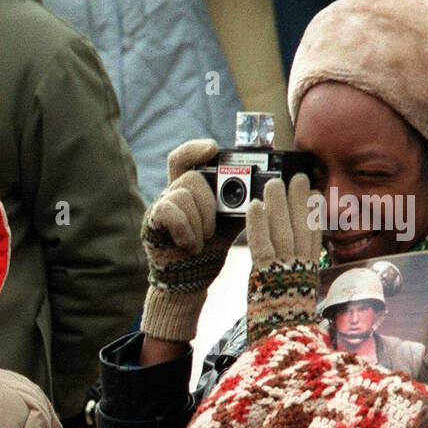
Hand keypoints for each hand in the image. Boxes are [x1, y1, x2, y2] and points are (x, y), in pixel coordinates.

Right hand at [141, 139, 238, 342]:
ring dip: (200, 220)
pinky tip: (191, 244)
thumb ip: (245, 200)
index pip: (184, 158)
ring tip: (203, 239)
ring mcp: (160, 207)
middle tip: (214, 226)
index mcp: (191, 189)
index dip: (195, 149)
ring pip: (183, 193)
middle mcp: (172, 193)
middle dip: (209, 202)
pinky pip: (170, 211)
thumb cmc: (211, 247)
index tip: (213, 149)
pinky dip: (186, 228)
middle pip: (191, 177)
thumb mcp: (232, 220)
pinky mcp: (152, 222)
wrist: (191, 278)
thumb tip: (275, 185)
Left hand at [245, 173, 321, 342]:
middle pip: (301, 226)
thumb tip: (297, 267)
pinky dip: (258, 224)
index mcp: (310, 273)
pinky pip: (261, 243)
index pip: (314, 235)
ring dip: (278, 204)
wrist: (281, 344)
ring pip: (282, 229)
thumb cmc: (285, 326)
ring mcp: (283, 269)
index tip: (313, 192)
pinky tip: (255, 206)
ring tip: (274, 184)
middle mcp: (300, 267)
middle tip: (297, 177)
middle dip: (299, 199)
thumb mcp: (296, 299)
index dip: (313, 212)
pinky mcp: (265, 274)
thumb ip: (297, 280)